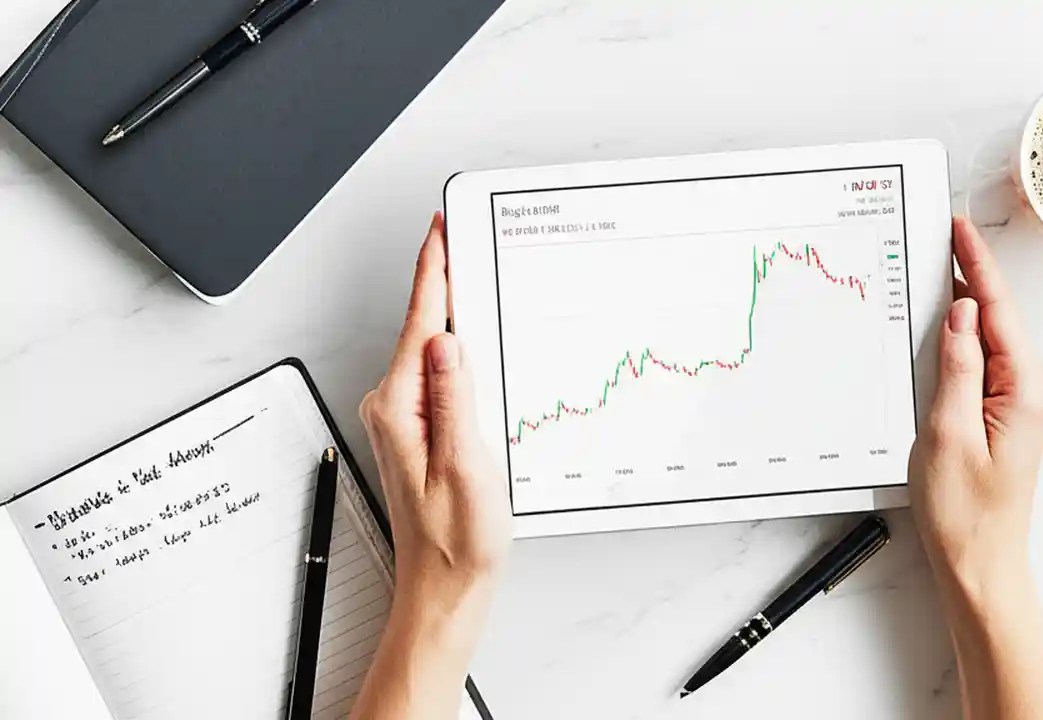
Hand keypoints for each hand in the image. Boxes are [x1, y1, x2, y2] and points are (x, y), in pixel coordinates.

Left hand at [359, 211, 511, 608]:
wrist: (444, 588)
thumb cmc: (456, 540)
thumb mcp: (465, 464)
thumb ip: (455, 398)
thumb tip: (447, 342)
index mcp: (401, 408)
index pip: (421, 324)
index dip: (433, 272)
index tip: (441, 230)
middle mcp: (394, 407)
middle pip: (423, 328)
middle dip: (444, 281)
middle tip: (465, 236)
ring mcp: (404, 418)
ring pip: (430, 350)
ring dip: (451, 314)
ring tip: (472, 274)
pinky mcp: (418, 428)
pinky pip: (436, 374)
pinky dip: (455, 349)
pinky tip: (472, 337)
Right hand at [909, 218, 1042, 590]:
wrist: (980, 560)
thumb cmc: (965, 510)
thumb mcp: (948, 431)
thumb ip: (957, 364)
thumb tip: (963, 312)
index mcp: (1024, 387)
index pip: (997, 308)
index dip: (975, 263)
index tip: (958, 227)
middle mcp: (1032, 387)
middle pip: (996, 314)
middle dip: (967, 274)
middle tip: (934, 238)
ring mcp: (1021, 398)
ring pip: (989, 334)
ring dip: (962, 306)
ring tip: (931, 271)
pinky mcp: (1005, 409)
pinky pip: (984, 358)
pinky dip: (961, 337)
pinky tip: (941, 324)